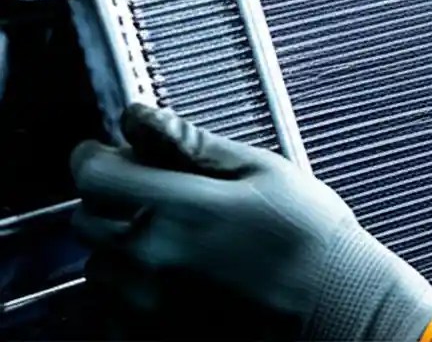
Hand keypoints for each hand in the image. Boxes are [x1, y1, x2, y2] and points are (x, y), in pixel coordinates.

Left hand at [70, 104, 431, 339]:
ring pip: (100, 266)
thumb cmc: (311, 242)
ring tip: (179, 243)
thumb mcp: (263, 172)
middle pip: (87, 219)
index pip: (93, 173)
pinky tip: (181, 279)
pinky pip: (116, 308)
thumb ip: (192, 143)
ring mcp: (149, 305)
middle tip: (161, 196)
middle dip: (114, 200)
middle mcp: (152, 260)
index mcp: (179, 209)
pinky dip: (136, 290)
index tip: (115, 152)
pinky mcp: (154, 335)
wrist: (338, 311)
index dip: (99, 155)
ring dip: (123, 247)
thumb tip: (140, 117)